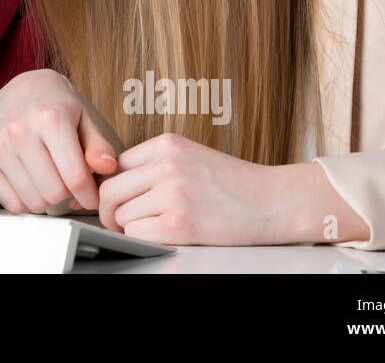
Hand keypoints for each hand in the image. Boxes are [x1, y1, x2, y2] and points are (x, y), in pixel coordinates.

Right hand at [0, 68, 124, 212]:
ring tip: (50, 180)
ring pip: (33, 201)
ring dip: (46, 198)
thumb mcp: (84, 118)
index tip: (91, 196)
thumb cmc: (56, 105)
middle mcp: (20, 131)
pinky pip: (10, 202)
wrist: (20, 89)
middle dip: (68, 195)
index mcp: (50, 118)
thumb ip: (98, 145)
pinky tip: (31, 183)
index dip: (89, 195)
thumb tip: (107, 167)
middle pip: (54, 193)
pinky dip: (25, 201)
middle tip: (68, 181)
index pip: (75, 177)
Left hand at [97, 132, 370, 244]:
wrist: (275, 201)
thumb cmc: (235, 183)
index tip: (117, 201)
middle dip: (109, 212)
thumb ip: (156, 163)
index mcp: (166, 144)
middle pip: (110, 190)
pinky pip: (138, 235)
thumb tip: (117, 183)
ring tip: (148, 229)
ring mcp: (173, 193)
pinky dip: (142, 240)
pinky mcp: (180, 223)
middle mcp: (166, 164)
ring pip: (121, 215)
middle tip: (117, 223)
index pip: (116, 165)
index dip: (113, 187)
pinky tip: (160, 235)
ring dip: (129, 228)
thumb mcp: (191, 156)